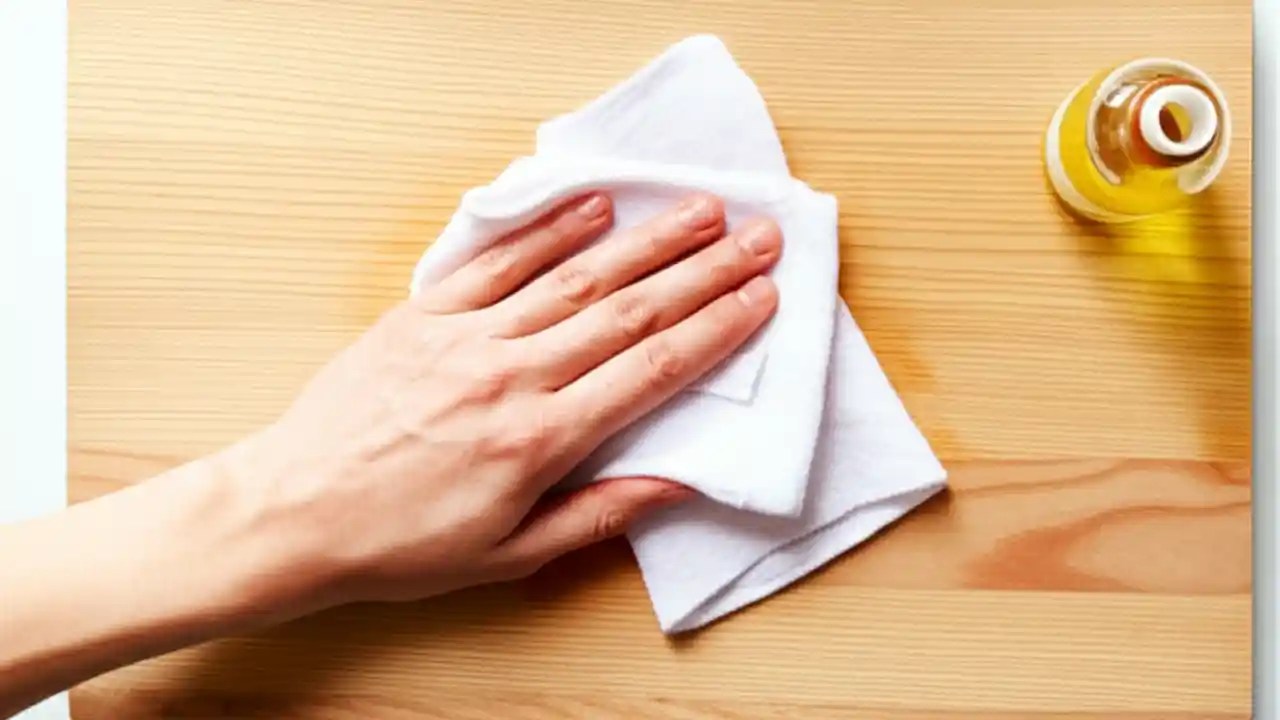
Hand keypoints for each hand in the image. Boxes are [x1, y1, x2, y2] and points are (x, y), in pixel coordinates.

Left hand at [226, 191, 781, 608]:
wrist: (293, 513)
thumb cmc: (401, 544)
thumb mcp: (508, 555)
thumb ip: (598, 515)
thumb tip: (677, 484)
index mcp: (540, 439)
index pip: (650, 369)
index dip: (715, 330)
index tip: (761, 298)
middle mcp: (512, 376)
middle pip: (629, 311)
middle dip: (703, 271)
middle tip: (759, 237)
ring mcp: (465, 337)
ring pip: (574, 278)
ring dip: (644, 240)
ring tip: (699, 209)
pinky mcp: (422, 314)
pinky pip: (497, 263)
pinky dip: (548, 231)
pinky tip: (593, 206)